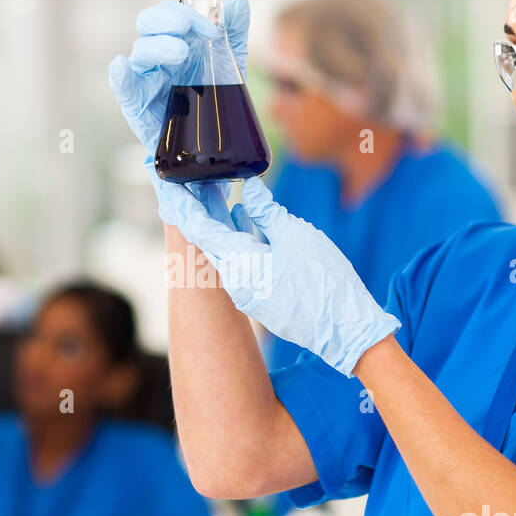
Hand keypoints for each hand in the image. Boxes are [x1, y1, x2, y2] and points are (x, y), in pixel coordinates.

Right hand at [108, 0, 249, 150]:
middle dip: (168, 19)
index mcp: (174, 39)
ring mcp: (144, 77)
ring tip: (181, 53)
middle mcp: (155, 54)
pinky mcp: (136, 102)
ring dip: (159, 46)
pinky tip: (121, 66)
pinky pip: (122, 86)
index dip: (189, 12)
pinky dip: (119, 75)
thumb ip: (232, 30)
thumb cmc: (210, 96)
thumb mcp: (228, 61)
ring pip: (140, 51)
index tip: (212, 28)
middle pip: (148, 23)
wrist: (209, 140)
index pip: (169, 12)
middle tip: (188, 27)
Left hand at [163, 175, 398, 376]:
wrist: (346, 331)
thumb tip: (248, 190)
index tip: (169, 186)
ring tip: (215, 195)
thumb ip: (266, 211)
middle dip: (201, 212)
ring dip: (221, 225)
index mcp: (239, 265)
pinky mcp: (260, 301)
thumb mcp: (297, 235)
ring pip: (225, 253)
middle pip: (209, 241)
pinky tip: (243, 220)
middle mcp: (235, 283)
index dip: (184, 205)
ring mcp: (246, 295)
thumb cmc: (325, 282)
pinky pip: (240, 265)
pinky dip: (238, 241)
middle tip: (190, 184)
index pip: (200, 230)